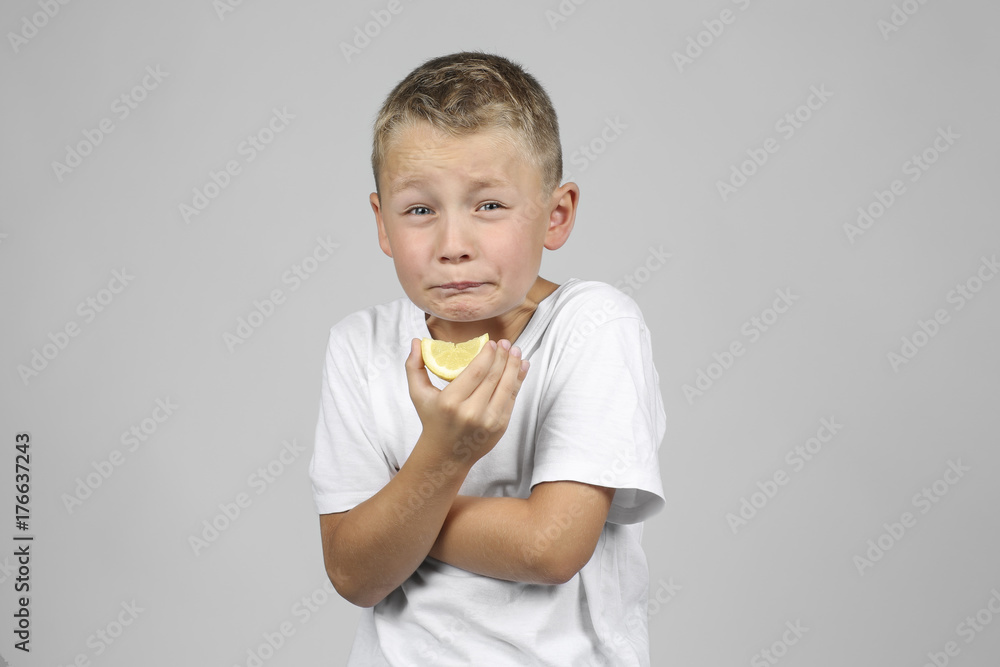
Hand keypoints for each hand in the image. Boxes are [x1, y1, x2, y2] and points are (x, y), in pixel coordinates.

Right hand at [404, 337, 528, 465]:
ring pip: (506, 387)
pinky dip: (518, 381)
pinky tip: (521, 367)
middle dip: (502, 356)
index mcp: (450, 402)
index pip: (475, 372)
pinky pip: (512, 399)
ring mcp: (488, 421)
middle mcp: (471, 412)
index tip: (492, 343)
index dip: (487, 355)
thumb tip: (415, 341)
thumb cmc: (432, 419)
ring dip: (514, 366)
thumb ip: (414, 366)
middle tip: (505, 342)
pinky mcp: (500, 426)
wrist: (446, 454)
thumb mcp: (418, 394)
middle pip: (493, 377)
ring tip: (515, 350)